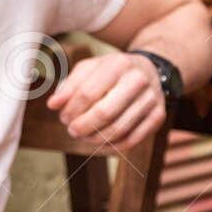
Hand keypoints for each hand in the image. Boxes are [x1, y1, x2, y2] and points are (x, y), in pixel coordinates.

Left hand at [45, 52, 166, 153]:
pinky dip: (112, 147)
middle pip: (104, 113)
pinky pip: (132, 140)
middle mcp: (138, 80)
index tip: (63, 117)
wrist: (148, 70)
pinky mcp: (158, 116)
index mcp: (118, 64)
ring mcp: (151, 99)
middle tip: (72, 130)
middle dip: (82, 127)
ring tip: (85, 136)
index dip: (71, 110)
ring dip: (95, 139)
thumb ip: (69, 85)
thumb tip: (53, 105)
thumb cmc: (113, 71)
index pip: (87, 93)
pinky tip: (100, 144)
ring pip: (118, 130)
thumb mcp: (90, 69)